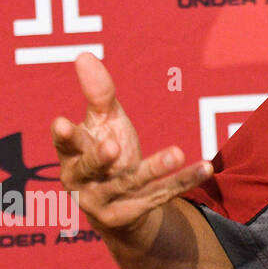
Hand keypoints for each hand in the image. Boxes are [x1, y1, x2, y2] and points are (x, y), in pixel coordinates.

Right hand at [51, 52, 211, 238]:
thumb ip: (97, 93)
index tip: (61, 122)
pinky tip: (206, 167)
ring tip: (177, 151)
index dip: (64, 135)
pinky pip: (161, 194)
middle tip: (113, 145)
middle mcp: (82, 181)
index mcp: (72, 156)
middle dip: (101, 158)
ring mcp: (105, 201)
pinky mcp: (131, 214)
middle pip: (91, 167)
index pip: (67, 143)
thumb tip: (83, 55)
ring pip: (130, 183)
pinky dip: (184, 181)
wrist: (118, 205)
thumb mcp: (104, 122)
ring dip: (154, 167)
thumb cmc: (107, 152)